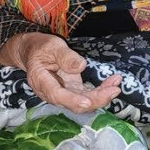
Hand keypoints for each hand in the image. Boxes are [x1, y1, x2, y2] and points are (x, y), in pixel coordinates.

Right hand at [0, 32, 120, 112]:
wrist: (33, 53)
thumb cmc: (40, 47)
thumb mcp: (51, 46)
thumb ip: (65, 56)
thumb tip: (81, 66)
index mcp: (41, 81)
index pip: (56, 95)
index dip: (72, 100)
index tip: (88, 102)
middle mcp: (51, 93)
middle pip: (73, 104)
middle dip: (95, 99)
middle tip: (114, 89)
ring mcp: (63, 94)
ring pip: (83, 102)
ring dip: (101, 96)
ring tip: (116, 84)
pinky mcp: (72, 91)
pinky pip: (87, 95)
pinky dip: (101, 91)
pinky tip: (113, 82)